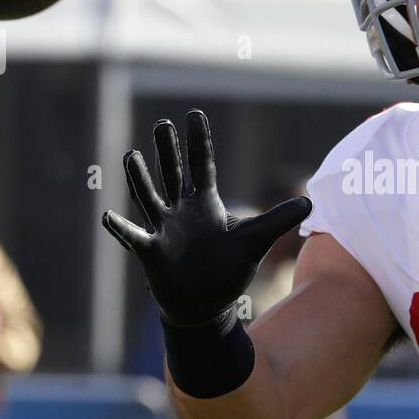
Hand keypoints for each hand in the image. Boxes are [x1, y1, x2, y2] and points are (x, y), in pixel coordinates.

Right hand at [102, 111, 311, 325]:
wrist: (206, 305)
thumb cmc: (228, 270)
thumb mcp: (256, 241)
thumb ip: (278, 219)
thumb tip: (310, 202)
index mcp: (206, 204)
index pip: (203, 165)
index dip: (199, 141)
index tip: (193, 113)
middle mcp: (182, 210)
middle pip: (173, 173)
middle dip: (168, 150)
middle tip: (163, 124)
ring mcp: (163, 228)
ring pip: (149, 197)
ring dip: (139, 177)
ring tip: (131, 155)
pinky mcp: (151, 250)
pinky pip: (133, 236)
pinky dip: (120, 228)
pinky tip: (108, 215)